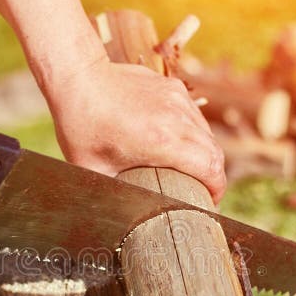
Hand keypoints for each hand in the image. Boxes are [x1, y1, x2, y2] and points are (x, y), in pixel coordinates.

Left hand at [44, 57, 226, 201]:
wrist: (79, 78)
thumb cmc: (82, 126)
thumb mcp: (94, 171)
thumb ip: (113, 193)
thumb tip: (120, 217)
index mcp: (161, 142)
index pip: (210, 168)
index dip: (216, 189)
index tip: (209, 202)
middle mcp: (177, 119)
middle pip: (214, 153)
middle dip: (213, 176)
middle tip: (201, 192)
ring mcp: (177, 100)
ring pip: (207, 134)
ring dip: (204, 154)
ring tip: (191, 171)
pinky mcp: (173, 89)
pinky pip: (194, 118)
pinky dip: (193, 135)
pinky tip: (178, 144)